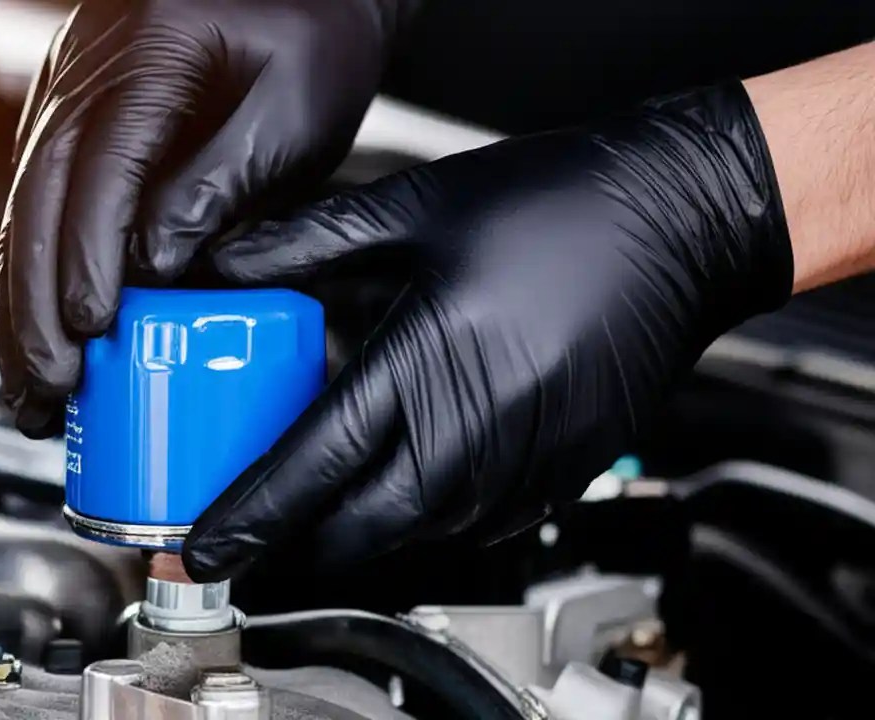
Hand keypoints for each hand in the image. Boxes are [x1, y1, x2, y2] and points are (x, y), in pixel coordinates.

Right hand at [0, 0, 411, 436]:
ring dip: (20, 304)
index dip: (85, 257)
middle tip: (44, 389)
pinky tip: (42, 331)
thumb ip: (219, 185)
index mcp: (144, 56)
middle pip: (33, 198)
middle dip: (32, 305)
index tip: (91, 330)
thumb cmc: (312, 36)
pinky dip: (35, 273)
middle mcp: (84, 72)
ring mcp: (67, 92)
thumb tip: (156, 268)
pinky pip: (37, 203)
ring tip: (30, 387)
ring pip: (21, 208)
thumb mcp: (290, 110)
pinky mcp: (70, 120)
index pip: (96, 171)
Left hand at [183, 82, 794, 580]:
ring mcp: (522, 467)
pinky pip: (467, 528)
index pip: (308, 471)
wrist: (686, 223)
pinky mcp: (557, 476)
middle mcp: (472, 436)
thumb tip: (226, 261)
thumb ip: (307, 243)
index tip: (201, 547)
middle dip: (286, 550)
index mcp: (424, 369)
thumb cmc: (562, 207)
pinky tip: (386, 493)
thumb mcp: (415, 208)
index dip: (246, 519)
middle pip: (353, 531)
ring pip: (411, 538)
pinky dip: (412, 523)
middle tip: (238, 547)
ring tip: (300, 523)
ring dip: (347, 540)